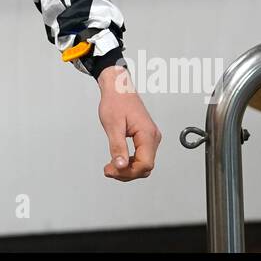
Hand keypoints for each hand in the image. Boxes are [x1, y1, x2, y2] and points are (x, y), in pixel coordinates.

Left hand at [97, 65, 160, 181]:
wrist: (119, 87)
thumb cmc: (116, 101)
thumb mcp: (113, 125)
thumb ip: (118, 147)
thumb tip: (121, 166)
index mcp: (147, 134)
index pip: (145, 164)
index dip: (128, 172)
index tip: (111, 170)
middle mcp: (153, 137)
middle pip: (145, 167)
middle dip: (126, 173)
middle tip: (108, 169)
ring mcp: (150, 138)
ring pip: (143, 164)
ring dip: (127, 169)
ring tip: (110, 166)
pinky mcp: (145, 138)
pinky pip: (141, 156)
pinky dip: (129, 162)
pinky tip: (117, 160)